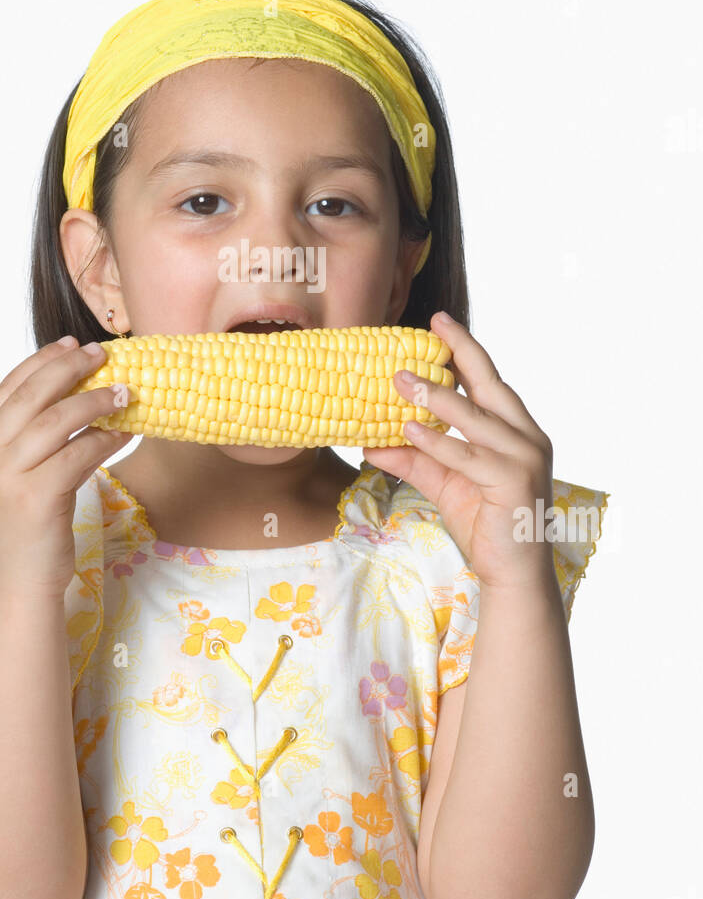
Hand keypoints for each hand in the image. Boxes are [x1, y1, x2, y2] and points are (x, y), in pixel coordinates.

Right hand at [0, 337, 133, 595]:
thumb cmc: (25, 528)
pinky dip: (105, 439)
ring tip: (124, 392)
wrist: (17, 584)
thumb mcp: (19, 475)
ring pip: (57, 420)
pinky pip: (78, 453)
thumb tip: (84, 393)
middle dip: (69, 368)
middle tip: (102, 354)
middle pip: (31, 394)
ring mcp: (7, 476)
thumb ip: (36, 438)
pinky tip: (124, 432)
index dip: (42, 361)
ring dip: (95, 401)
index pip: (9, 387)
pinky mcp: (35, 497)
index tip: (71, 344)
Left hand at [363, 313, 555, 589]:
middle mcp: (527, 437)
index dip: (465, 351)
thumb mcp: (445, 483)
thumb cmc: (486, 525)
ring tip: (401, 379)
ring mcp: (525, 458)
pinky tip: (409, 429)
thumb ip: (414, 459)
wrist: (513, 576)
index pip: (489, 382)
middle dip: (460, 352)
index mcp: (516, 431)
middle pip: (490, 384)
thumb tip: (370, 442)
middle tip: (431, 325)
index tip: (439, 322)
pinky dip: (437, 441)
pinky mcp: (514, 482)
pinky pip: (468, 455)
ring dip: (436, 396)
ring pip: (475, 418)